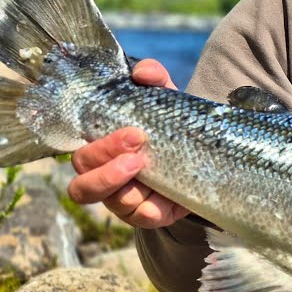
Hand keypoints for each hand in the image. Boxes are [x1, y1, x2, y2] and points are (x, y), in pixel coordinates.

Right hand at [66, 59, 190, 228]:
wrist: (209, 155)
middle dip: (106, 165)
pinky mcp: (150, 215)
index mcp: (103, 151)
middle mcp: (108, 178)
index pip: (81, 156)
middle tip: (138, 147)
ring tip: (144, 165)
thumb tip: (143, 72)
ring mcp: (127, 200)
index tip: (133, 131)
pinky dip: (149, 208)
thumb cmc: (172, 126)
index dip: (98, 147)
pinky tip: (162, 195)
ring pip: (109, 203)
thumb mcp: (165, 100)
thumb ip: (154, 80)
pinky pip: (140, 218)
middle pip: (83, 184)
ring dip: (121, 184)